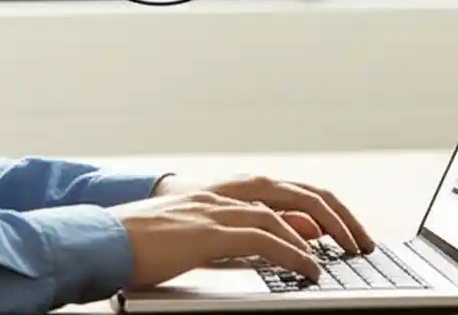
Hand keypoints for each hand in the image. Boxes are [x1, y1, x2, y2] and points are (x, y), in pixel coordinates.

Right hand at [151, 174, 373, 254]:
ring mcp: (214, 208)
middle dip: (335, 214)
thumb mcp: (197, 234)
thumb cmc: (139, 243)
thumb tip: (281, 240)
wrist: (97, 241)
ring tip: (344, 256)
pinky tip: (309, 269)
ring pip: (284, 211)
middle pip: (295, 191)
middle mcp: (222, 192)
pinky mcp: (206, 231)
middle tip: (361, 241)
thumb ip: (236, 233)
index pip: (286, 189)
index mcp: (220, 191)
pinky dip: (293, 252)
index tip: (345, 230)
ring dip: (322, 233)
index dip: (321, 207)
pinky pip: (263, 238)